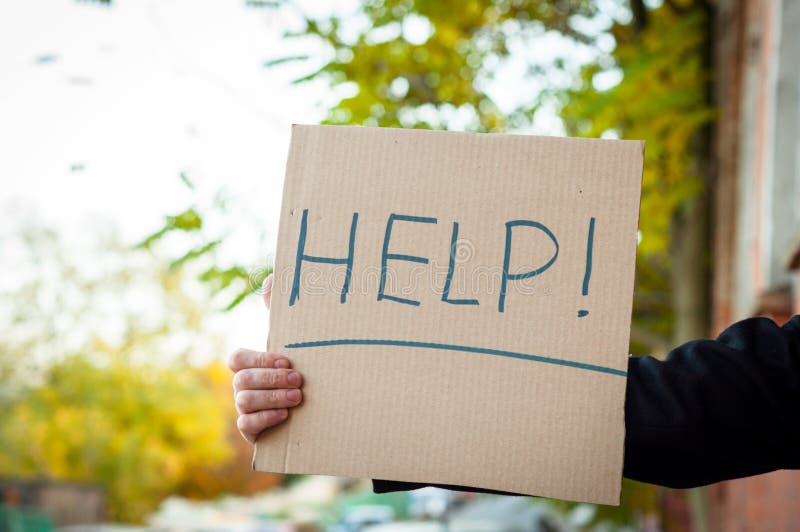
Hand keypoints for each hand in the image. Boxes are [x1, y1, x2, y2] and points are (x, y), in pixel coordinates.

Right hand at [228, 274, 302, 443]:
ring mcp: (244, 408)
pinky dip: (265, 420)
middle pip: (243, 380)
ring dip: (273, 398)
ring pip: (244, 402)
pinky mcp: (251, 430)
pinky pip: (246, 426)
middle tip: (299, 379)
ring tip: (298, 397)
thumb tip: (273, 278)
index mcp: (250, 363)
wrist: (313, 408)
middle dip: (271, 379)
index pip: (238, 358)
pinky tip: (286, 416)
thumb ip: (280, 312)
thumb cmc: (298, 368)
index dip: (260, 358)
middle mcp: (242, 385)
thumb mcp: (292, 342)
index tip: (287, 358)